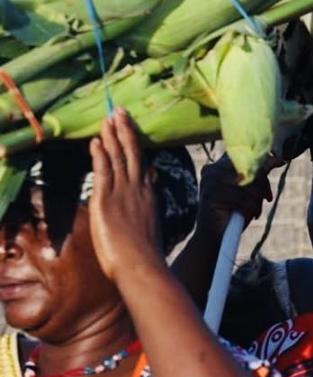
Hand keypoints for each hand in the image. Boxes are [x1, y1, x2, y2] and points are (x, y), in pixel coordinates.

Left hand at [88, 110, 159, 279]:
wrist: (141, 265)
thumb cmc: (146, 256)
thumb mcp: (151, 231)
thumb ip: (147, 214)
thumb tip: (149, 209)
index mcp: (149, 198)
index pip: (141, 167)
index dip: (135, 148)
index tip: (131, 132)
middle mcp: (138, 190)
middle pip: (132, 154)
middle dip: (125, 131)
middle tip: (120, 112)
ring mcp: (123, 193)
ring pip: (118, 157)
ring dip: (112, 136)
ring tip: (108, 117)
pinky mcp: (107, 199)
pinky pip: (104, 171)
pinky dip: (101, 155)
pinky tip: (97, 141)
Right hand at [196, 153, 272, 236]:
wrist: (215, 238)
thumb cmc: (233, 214)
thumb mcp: (248, 191)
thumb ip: (258, 175)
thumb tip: (276, 159)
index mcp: (217, 167)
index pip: (242, 155)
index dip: (262, 159)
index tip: (280, 161)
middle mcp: (211, 171)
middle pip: (248, 168)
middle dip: (262, 184)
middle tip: (267, 197)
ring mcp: (210, 183)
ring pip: (247, 184)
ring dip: (256, 200)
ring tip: (254, 210)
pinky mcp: (212, 196)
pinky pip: (242, 198)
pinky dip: (250, 208)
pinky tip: (249, 215)